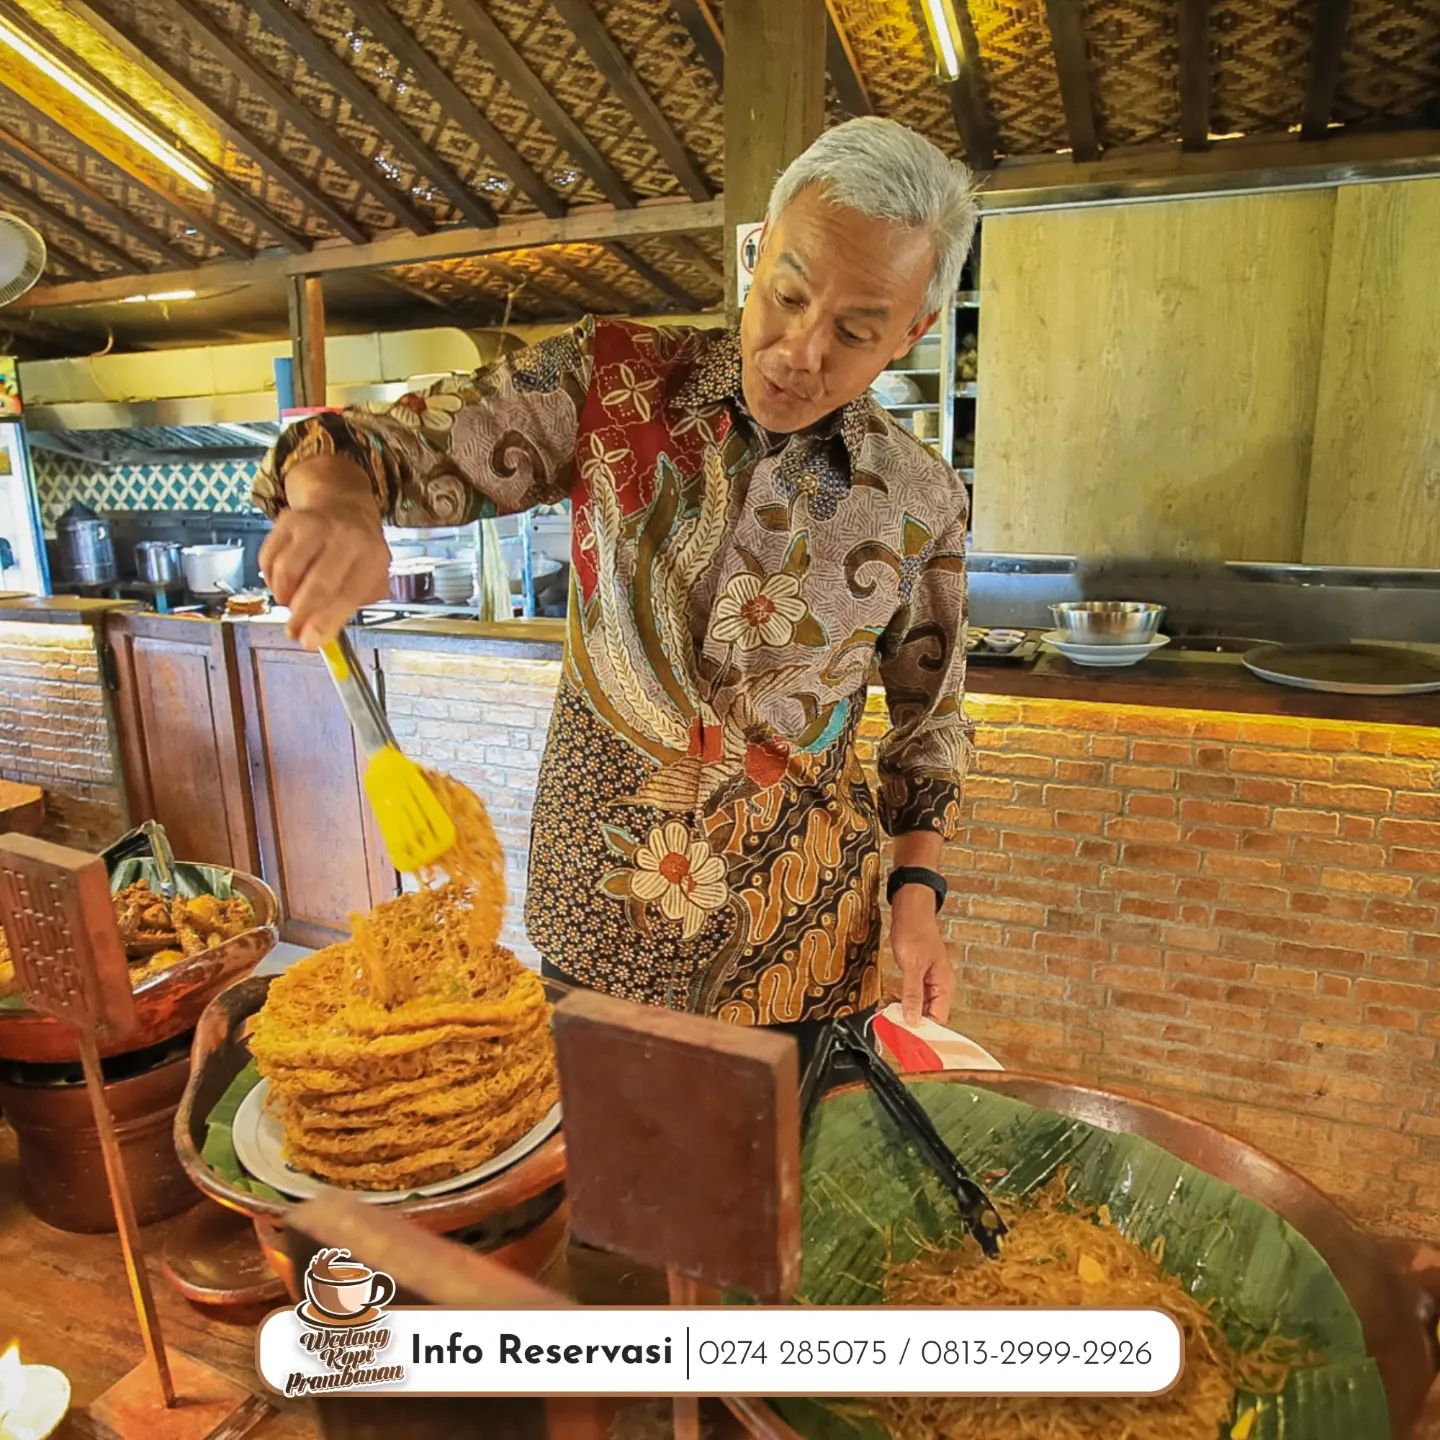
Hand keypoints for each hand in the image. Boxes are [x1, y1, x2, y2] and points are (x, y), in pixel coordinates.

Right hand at [260, 493, 388, 648]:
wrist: (344, 507)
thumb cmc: (358, 554)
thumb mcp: (369, 578)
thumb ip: (346, 609)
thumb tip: (316, 638)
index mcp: (372, 556)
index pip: (347, 595)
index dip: (326, 622)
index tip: (308, 642)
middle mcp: (345, 536)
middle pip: (318, 584)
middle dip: (301, 615)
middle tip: (293, 631)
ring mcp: (314, 525)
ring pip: (287, 570)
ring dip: (283, 595)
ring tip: (290, 601)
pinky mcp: (288, 520)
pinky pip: (269, 558)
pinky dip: (270, 578)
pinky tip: (282, 583)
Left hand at [889, 885, 953, 1024]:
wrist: (911, 910)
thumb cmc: (915, 932)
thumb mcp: (912, 965)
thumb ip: (912, 994)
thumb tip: (912, 1020)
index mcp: (944, 985)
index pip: (938, 1019)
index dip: (923, 1031)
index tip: (905, 1038)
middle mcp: (940, 986)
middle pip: (929, 1015)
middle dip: (911, 1022)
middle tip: (891, 1028)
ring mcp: (930, 981)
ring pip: (920, 1006)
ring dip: (905, 1012)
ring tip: (887, 1016)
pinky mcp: (919, 975)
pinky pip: (913, 995)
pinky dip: (902, 1000)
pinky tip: (890, 1003)